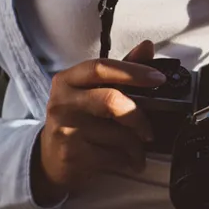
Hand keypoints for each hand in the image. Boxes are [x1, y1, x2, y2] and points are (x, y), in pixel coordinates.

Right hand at [32, 41, 162, 204]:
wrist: (50, 159)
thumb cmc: (80, 119)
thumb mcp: (95, 91)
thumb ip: (122, 70)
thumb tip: (147, 46)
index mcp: (68, 80)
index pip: (100, 67)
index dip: (132, 71)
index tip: (158, 78)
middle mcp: (62, 102)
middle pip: (111, 100)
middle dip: (138, 116)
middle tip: (150, 130)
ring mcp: (64, 129)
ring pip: (117, 134)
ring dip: (136, 145)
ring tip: (138, 149)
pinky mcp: (71, 155)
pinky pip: (114, 156)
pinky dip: (128, 161)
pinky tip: (127, 161)